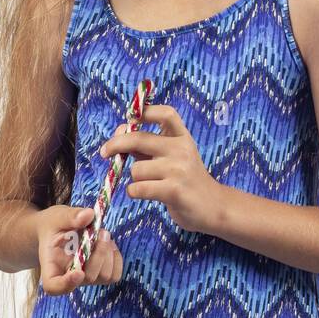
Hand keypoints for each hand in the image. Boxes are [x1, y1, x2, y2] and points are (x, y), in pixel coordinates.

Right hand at [36, 204, 122, 294]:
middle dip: (98, 254)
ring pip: (104, 276)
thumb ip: (70, 217)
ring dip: (108, 253)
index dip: (66, 284)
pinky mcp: (100, 274)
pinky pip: (115, 274)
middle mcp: (68, 278)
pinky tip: (108, 244)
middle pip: (88, 277)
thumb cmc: (55, 226)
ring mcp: (86, 278)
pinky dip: (116, 258)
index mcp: (51, 267)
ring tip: (103, 234)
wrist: (60, 229)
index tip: (78, 273)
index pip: (54, 287)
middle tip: (100, 231)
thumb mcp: (57, 217)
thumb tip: (88, 215)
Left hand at [99, 104, 227, 235]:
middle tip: (104, 152)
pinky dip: (134, 192)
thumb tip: (120, 132)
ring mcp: (178, 169)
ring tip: (148, 184)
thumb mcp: (173, 157)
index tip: (129, 118)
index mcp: (182, 137)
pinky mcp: (173, 190)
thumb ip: (148, 145)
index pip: (166, 113)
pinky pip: (138, 188)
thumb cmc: (187, 180)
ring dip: (134, 178)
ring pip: (136, 169)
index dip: (145, 112)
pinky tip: (144, 194)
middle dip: (116, 144)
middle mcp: (181, 149)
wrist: (213, 206)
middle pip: (139, 138)